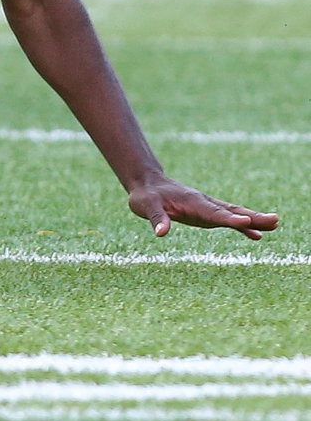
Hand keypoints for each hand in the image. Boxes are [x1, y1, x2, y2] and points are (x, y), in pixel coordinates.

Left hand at [128, 176, 278, 240]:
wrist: (148, 184)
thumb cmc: (146, 196)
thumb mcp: (146, 206)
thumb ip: (156, 218)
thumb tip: (161, 233)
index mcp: (191, 201)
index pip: (213, 212)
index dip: (229, 219)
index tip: (246, 223)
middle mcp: (204, 203)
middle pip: (231, 211)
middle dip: (252, 217)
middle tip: (274, 221)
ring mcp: (207, 207)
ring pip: (234, 214)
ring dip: (253, 220)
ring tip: (275, 225)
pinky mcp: (206, 213)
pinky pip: (228, 220)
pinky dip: (242, 227)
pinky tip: (257, 235)